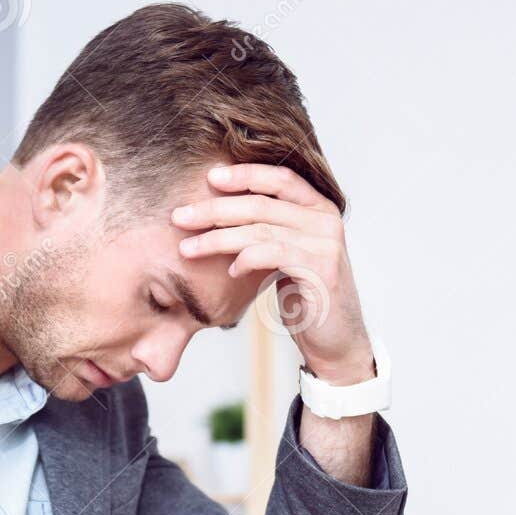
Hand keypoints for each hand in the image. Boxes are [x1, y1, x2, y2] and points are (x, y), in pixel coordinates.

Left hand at [173, 163, 374, 384]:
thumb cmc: (306, 297)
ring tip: (188, 248)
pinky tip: (230, 270)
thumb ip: (268, 230)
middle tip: (180, 217)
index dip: (244, 174)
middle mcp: (325, 220)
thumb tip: (221, 212)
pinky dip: (245, 259)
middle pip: (261, 203)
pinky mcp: (321, 269)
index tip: (209, 177)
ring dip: (217, 238)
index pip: (279, 178)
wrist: (336, 340)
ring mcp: (325, 243)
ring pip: (260, 229)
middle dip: (214, 209)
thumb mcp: (287, 255)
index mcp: (319, 208)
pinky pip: (272, 254)